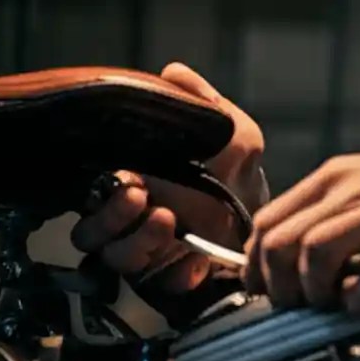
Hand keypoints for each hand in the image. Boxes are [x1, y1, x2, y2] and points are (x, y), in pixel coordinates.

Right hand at [71, 62, 266, 293]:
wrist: (270, 217)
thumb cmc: (238, 172)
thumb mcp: (232, 130)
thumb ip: (204, 101)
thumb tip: (173, 72)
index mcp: (132, 183)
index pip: (90, 192)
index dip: (102, 190)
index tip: (129, 176)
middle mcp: (132, 221)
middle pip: (90, 232)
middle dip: (111, 217)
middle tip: (142, 197)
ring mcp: (148, 254)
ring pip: (115, 259)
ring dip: (138, 243)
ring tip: (169, 222)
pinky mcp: (170, 282)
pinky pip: (159, 288)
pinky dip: (176, 275)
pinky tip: (195, 261)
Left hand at [244, 148, 359, 313]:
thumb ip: (328, 213)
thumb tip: (286, 259)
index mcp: (333, 177)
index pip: (267, 222)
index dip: (255, 265)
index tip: (265, 292)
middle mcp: (352, 187)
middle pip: (282, 241)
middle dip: (280, 286)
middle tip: (297, 307)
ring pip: (316, 252)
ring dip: (314, 291)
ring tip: (330, 305)